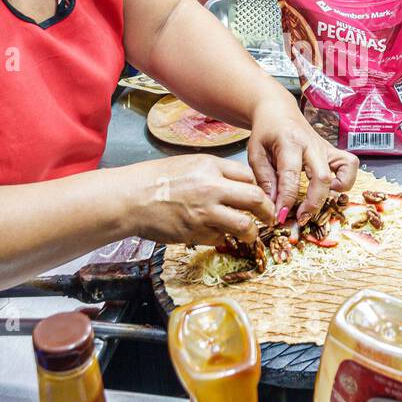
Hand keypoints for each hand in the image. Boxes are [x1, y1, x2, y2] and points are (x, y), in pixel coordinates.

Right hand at [128, 155, 273, 245]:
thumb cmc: (158, 179)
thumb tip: (241, 186)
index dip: (258, 188)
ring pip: (244, 225)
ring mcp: (204, 212)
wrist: (131, 198)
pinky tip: (216, 233)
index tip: (260, 197)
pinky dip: (222, 238)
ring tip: (249, 233)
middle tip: (270, 218)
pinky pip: (220, 238)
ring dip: (251, 232)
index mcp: (210, 166)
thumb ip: (217, 173)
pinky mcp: (195, 232)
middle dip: (267, 211)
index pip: (249, 177)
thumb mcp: (190, 163)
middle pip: (256, 199)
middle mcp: (211, 188)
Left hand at [246, 95, 359, 223]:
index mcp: (289, 142)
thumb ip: (264, 178)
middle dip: (313, 203)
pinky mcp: (333, 151)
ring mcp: (325, 147)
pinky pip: (349, 164)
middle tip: (301, 219)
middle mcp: (311, 144)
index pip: (291, 176)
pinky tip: (331, 188)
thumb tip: (274, 204)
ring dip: (334, 192)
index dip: (287, 200)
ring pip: (342, 170)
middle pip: (321, 177)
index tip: (279, 217)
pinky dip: (346, 179)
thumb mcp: (255, 153)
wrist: (278, 111)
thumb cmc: (265, 132)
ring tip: (318, 202)